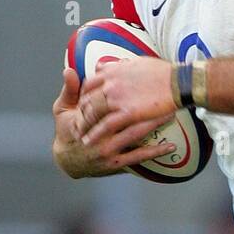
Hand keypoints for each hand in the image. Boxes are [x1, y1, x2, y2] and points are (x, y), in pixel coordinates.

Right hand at [52, 66, 171, 176]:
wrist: (65, 161)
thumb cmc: (66, 130)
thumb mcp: (62, 108)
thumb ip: (70, 89)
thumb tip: (69, 69)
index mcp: (88, 117)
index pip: (109, 100)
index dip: (128, 89)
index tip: (146, 79)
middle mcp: (99, 133)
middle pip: (127, 115)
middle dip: (147, 105)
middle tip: (166, 94)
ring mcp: (108, 149)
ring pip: (135, 134)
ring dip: (154, 124)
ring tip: (171, 113)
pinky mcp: (115, 163)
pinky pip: (138, 157)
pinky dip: (155, 152)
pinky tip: (170, 146)